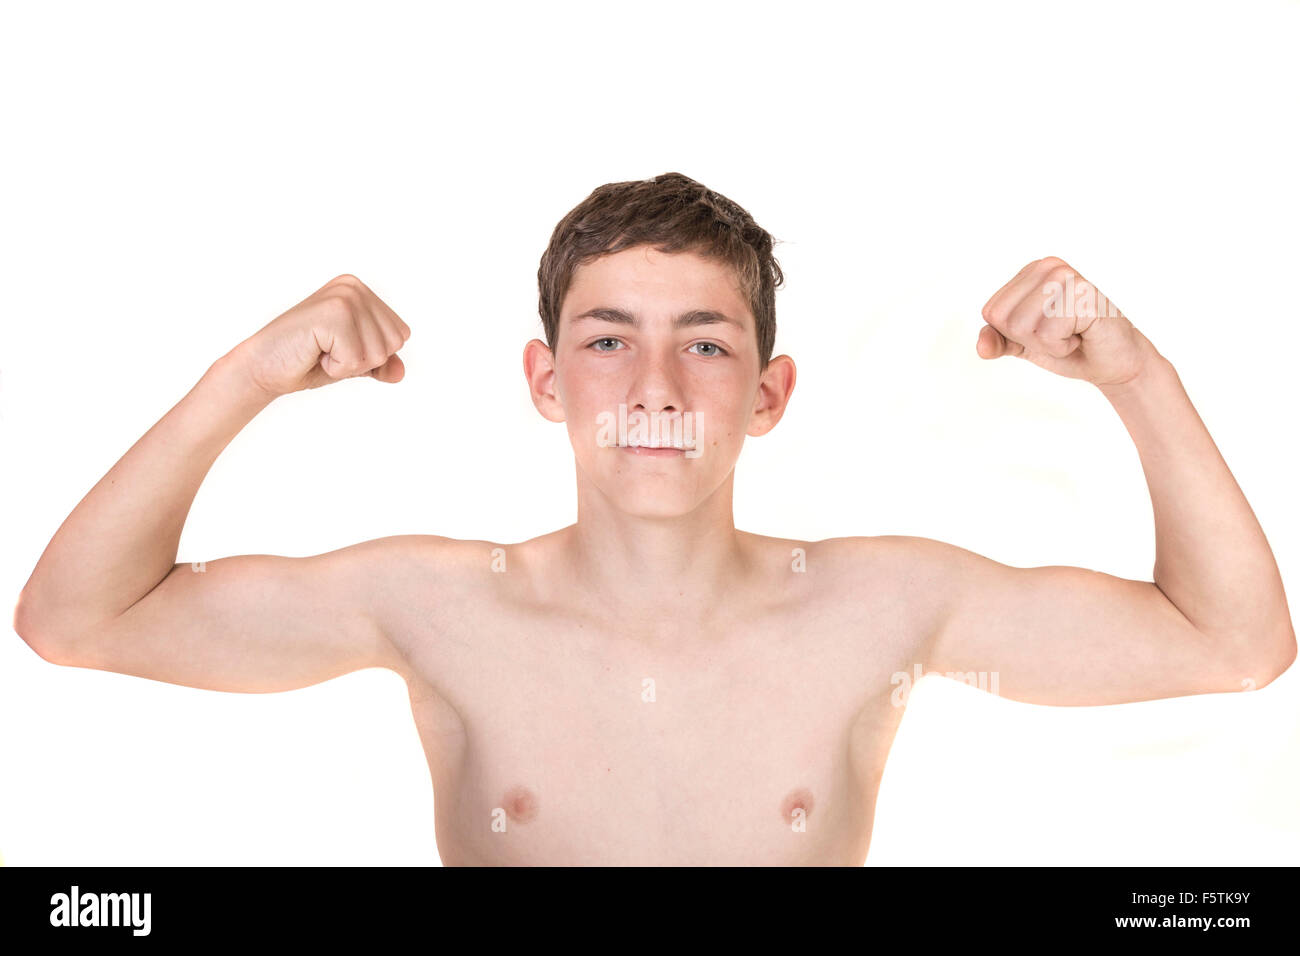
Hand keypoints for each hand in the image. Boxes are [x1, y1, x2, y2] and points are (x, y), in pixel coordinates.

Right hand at [234, 274, 411, 397]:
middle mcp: (353, 287)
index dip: (372, 354)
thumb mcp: (352, 362)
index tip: (338, 347)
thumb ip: (380, 363)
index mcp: (361, 290)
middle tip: (327, 350)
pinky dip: (336, 368)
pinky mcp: (333, 314)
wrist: (262, 367)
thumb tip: (400, 372)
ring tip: (320, 351)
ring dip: (348, 364)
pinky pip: (356, 360)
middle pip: (393, 343)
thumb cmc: (305, 361)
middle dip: (363, 360)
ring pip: (378, 353)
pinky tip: (313, 353)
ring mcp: (344, 297)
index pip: (400, 334)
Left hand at [977, 256, 1153, 385]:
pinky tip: (1083, 334)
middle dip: (1031, 339)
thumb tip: (982, 347)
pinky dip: (1063, 346)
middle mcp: (1047, 266)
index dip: (1014, 334)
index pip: (992, 313)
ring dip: (1048, 343)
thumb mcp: (1024, 345)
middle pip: (1006, 320)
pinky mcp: (1083, 293)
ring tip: (1072, 333)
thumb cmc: (1070, 347)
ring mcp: (1066, 276)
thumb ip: (999, 341)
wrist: (1112, 363)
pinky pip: (1048, 334)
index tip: (1044, 330)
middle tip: (1060, 334)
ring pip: (1024, 326)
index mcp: (1030, 273)